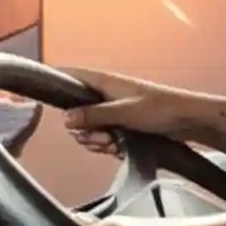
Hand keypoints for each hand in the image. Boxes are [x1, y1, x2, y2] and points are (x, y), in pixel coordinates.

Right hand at [60, 67, 214, 155]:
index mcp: (103, 83)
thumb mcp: (124, 112)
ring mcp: (113, 112)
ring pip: (89, 130)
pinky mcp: (121, 127)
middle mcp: (104, 96)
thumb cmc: (160, 109)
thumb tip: (65, 118)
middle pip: (75, 114)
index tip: (38, 98)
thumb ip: (94, 115)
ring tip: (115, 143)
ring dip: (98, 141)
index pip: (70, 76)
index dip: (53, 83)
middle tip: (101, 136)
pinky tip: (121, 149)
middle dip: (85, 131)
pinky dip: (109, 146)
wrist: (188, 121)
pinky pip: (103, 139)